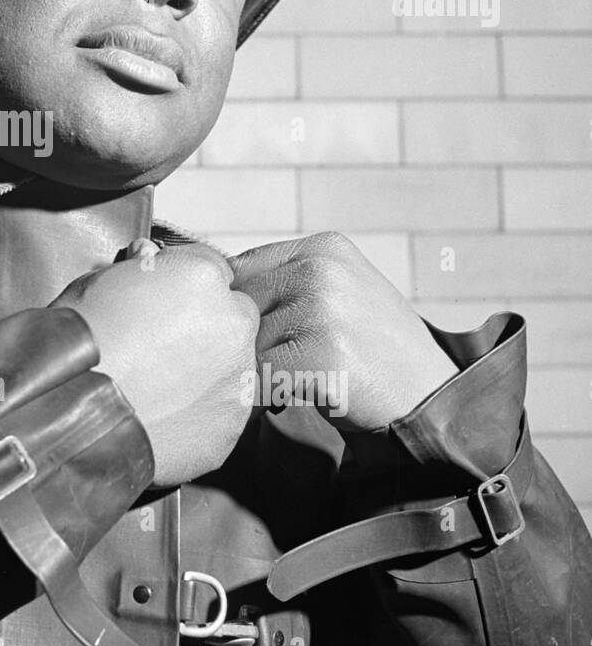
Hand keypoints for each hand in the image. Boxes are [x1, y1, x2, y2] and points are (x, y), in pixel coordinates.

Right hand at [52, 240, 259, 486]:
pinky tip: (164, 414)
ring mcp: (235, 379)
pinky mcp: (229, 427)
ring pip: (233, 367)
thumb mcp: (96, 281)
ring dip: (208, 370)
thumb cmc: (75, 343)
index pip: (214, 269)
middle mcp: (231, 324)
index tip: (167, 301)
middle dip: (207, 326)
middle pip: (234, 316)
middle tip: (163, 345)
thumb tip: (147, 257)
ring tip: (160, 385)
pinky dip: (200, 413)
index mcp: (202, 278)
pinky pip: (222, 412)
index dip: (186, 286)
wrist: (65, 411)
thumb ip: (137, 267)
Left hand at [227, 232, 457, 431]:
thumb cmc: (376, 351)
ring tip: (308, 376)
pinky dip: (270, 392)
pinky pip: (259, 375)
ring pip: (245, 343)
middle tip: (291, 361)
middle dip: (251, 340)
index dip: (243, 309)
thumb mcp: (342, 292)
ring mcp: (320, 308)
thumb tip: (214, 286)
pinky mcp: (318, 353)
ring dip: (263, 369)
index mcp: (324, 247)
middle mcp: (320, 269)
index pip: (242, 269)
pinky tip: (306, 392)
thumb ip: (288, 280)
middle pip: (239, 306)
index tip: (268, 333)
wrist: (431, 398)